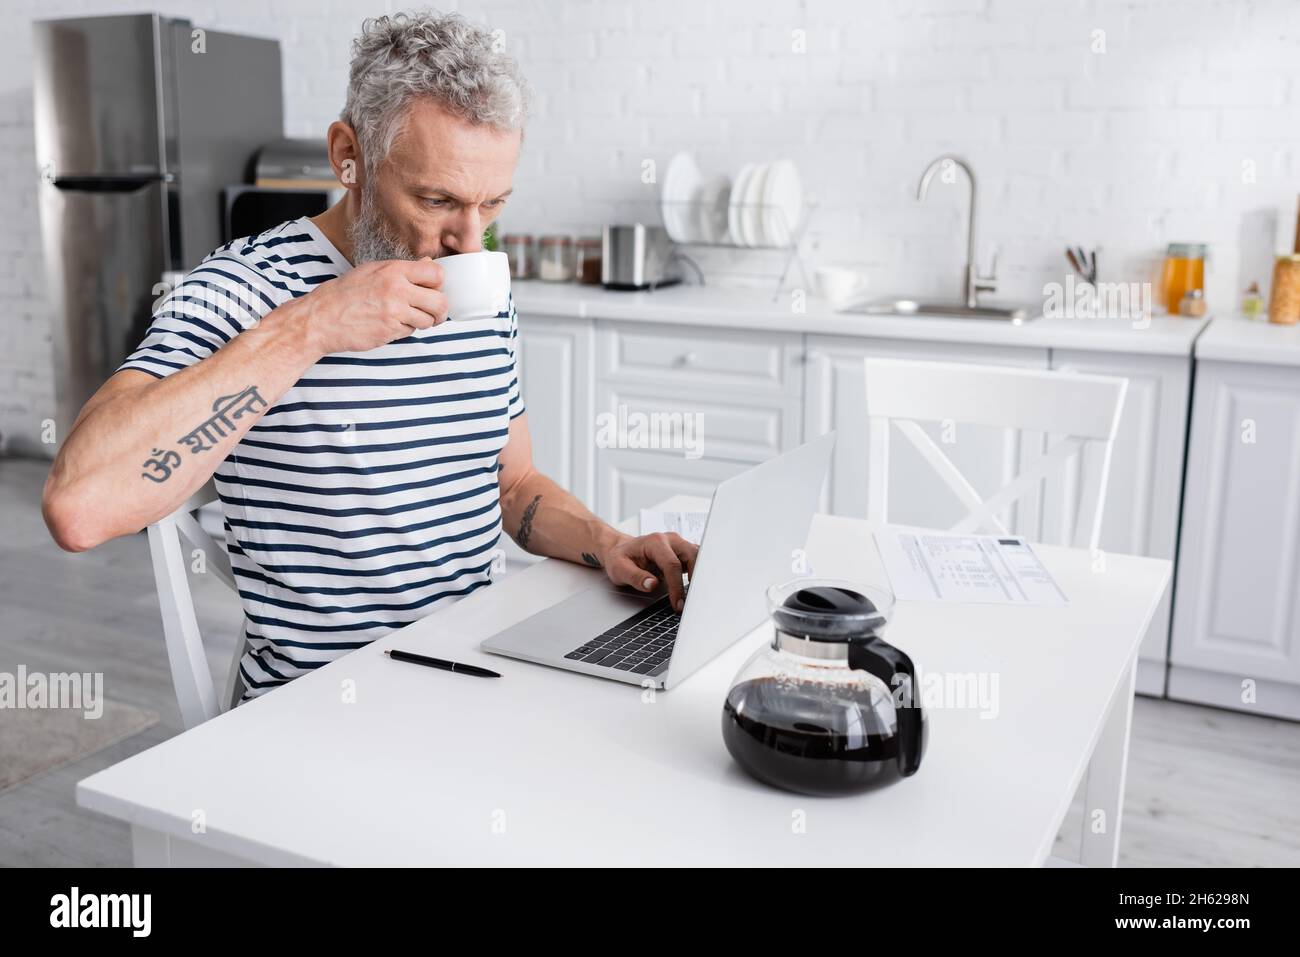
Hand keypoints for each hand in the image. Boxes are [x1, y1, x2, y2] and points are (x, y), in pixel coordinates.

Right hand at [282, 258, 448, 357]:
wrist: (322, 317)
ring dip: (423, 322)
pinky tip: (390, 324)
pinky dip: (405, 330)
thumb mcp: (373, 270)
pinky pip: (411, 332)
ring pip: (428, 320)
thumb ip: (403, 270)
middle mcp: (397, 289)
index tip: (433, 290)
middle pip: (440, 301)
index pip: (436, 273)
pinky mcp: (390, 331)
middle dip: (440, 310)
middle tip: (434, 313)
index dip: (438, 284)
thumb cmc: (346, 293)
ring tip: (407, 318)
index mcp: (394, 270)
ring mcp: (395, 312)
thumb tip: (429, 264)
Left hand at [599, 532, 697, 612]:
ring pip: (699, 557)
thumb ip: (635, 577)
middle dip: (695, 580)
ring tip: (695, 596)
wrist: (620, 550)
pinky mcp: (683, 552)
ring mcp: (679, 545)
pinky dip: (699, 573)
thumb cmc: (620, 558)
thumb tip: (652, 584)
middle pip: (692, 557)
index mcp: (655, 542)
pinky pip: (697, 560)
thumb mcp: (619, 569)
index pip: (672, 564)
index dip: (677, 586)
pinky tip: (695, 588)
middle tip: (690, 601)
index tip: (677, 603)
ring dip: (700, 576)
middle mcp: (670, 540)